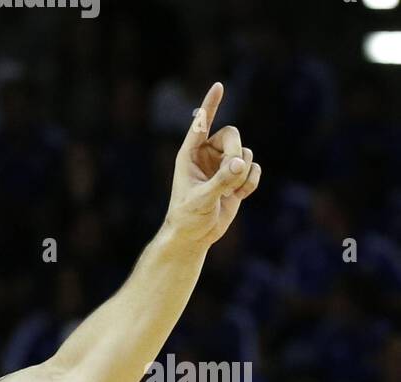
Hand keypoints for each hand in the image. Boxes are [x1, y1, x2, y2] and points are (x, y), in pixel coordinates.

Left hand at [163, 82, 260, 248]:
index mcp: (189, 154)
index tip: (219, 85)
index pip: (201, 124)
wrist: (195, 236)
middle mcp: (207, 155)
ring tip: (228, 193)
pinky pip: (254, 168)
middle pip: (233, 135)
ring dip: (242, 174)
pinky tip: (237, 197)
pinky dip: (250, 183)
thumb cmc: (188, 217)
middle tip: (231, 173)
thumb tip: (241, 162)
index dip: (210, 104)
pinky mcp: (236, 176)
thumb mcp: (201, 199)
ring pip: (246, 152)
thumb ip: (222, 180)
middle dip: (236, 153)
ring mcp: (223, 164)